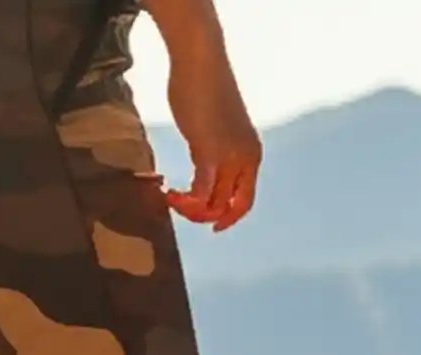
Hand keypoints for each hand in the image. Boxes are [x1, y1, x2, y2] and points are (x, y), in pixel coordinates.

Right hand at [164, 60, 261, 232]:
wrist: (200, 64)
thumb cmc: (205, 87)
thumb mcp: (217, 126)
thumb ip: (214, 149)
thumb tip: (203, 164)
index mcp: (252, 154)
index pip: (245, 200)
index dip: (229, 217)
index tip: (210, 224)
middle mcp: (246, 159)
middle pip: (229, 207)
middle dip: (204, 216)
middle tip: (180, 208)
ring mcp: (230, 157)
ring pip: (213, 204)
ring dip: (190, 211)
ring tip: (171, 200)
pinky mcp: (209, 153)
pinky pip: (199, 193)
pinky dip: (184, 201)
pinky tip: (168, 194)